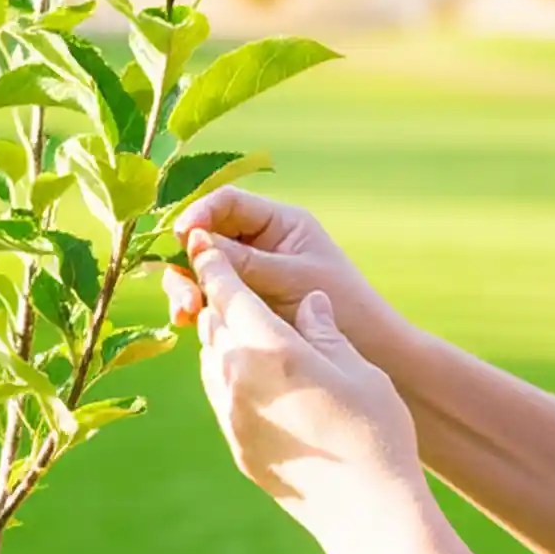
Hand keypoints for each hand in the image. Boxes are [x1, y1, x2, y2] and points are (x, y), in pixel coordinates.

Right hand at [163, 186, 405, 362]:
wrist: (372, 351)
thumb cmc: (346, 306)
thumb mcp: (291, 278)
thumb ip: (242, 261)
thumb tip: (192, 241)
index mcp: (279, 223)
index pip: (227, 202)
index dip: (200, 213)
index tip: (182, 235)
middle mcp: (258, 243)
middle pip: (205, 237)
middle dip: (186, 260)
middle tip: (183, 288)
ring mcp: (247, 274)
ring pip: (199, 269)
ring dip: (184, 287)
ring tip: (185, 315)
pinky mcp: (242, 304)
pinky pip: (207, 297)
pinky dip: (193, 307)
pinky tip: (189, 322)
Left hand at [189, 230, 518, 553]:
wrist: (367, 511)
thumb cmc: (374, 433)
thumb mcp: (358, 368)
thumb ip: (324, 330)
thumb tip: (308, 302)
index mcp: (268, 348)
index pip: (228, 291)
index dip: (214, 261)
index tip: (201, 240)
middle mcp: (237, 377)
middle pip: (213, 323)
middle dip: (218, 300)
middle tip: (226, 282)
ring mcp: (231, 413)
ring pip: (211, 359)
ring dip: (222, 338)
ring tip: (242, 327)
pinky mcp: (236, 442)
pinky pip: (220, 394)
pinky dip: (228, 374)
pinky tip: (252, 375)